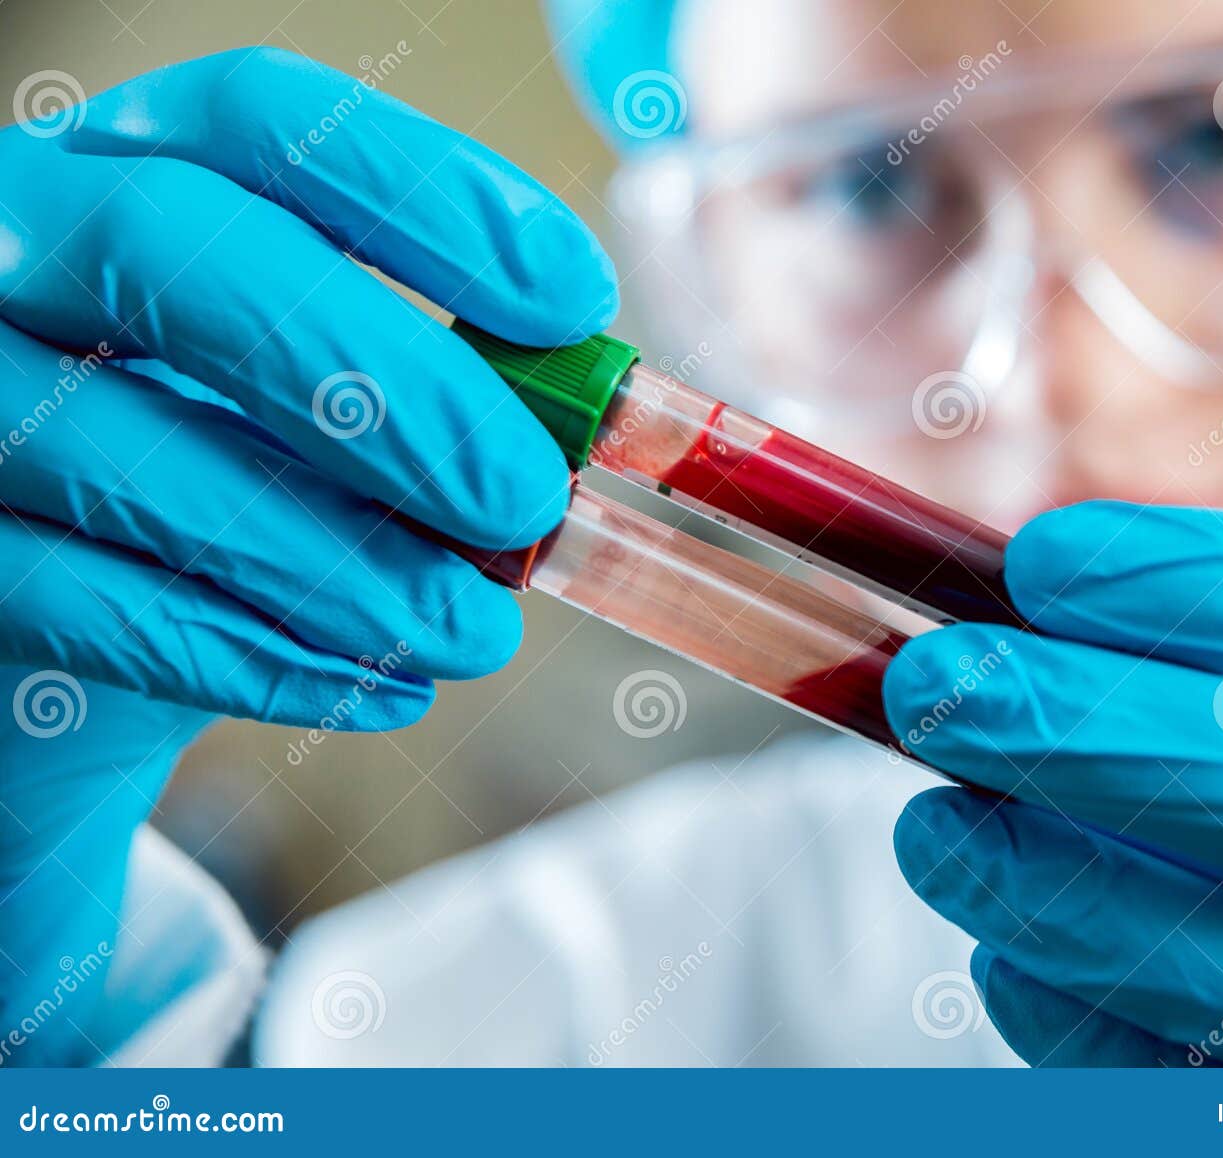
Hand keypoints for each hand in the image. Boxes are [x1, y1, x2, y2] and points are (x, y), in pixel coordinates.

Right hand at [0, 48, 614, 1063]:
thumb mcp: (304, 404)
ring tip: (474, 632)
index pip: (262, 121)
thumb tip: (574, 430)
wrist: (39, 621)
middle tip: (522, 498)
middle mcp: (8, 250)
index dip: (428, 196)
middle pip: (177, 252)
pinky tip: (385, 688)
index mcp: (124, 171)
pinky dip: (261, 657)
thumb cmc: (209, 475)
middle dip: (383, 385)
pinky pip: (89, 608)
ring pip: (127, 454)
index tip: (572, 302)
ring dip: (340, 562)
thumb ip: (421, 390)